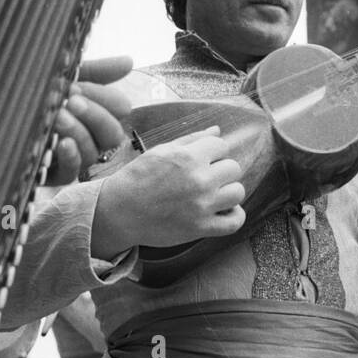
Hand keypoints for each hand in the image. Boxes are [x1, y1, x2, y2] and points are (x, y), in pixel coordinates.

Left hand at [50, 56, 133, 184]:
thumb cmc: (15, 86)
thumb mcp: (56, 73)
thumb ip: (94, 70)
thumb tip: (130, 61)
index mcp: (88, 108)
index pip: (117, 109)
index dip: (106, 99)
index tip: (80, 86)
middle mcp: (82, 133)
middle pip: (112, 134)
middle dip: (96, 115)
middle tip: (71, 100)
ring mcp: (65, 155)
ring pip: (93, 151)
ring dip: (79, 131)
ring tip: (57, 115)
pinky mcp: (47, 175)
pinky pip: (71, 173)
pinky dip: (70, 156)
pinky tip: (61, 143)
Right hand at [90, 126, 244, 258]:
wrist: (119, 211)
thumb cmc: (138, 178)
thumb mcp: (161, 151)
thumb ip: (192, 139)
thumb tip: (217, 130)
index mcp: (188, 156)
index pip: (221, 146)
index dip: (213, 152)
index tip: (202, 161)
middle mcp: (199, 179)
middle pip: (233, 168)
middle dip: (221, 170)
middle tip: (205, 178)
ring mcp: (201, 205)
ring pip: (238, 192)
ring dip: (228, 192)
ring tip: (214, 195)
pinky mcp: (200, 228)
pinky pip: (235, 221)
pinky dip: (234, 216)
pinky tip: (223, 211)